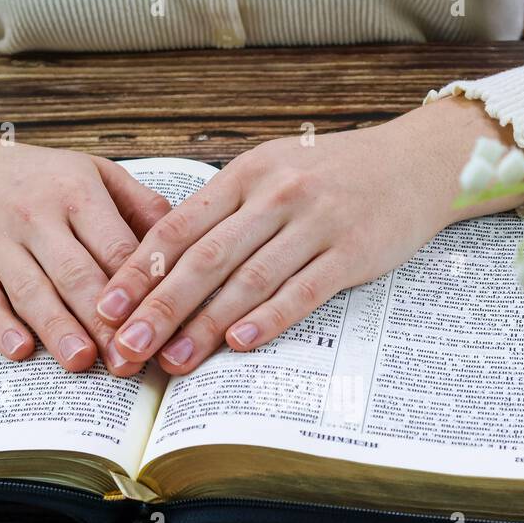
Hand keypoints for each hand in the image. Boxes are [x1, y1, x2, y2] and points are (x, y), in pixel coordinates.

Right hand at [0, 107, 170, 371]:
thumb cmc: (38, 178)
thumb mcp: (93, 172)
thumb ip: (140, 205)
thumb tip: (184, 244)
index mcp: (76, 192)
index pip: (115, 246)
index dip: (139, 288)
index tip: (162, 323)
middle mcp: (35, 216)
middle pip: (77, 274)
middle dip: (105, 321)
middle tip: (129, 361)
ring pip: (32, 290)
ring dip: (58, 328)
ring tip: (83, 361)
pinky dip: (0, 325)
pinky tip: (20, 350)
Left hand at [93, 97, 521, 376]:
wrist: (418, 161)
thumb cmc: (337, 174)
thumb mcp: (273, 172)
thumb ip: (227, 210)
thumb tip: (165, 263)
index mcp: (245, 174)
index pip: (178, 228)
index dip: (138, 272)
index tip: (105, 309)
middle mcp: (275, 194)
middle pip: (204, 259)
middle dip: (158, 309)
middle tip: (126, 350)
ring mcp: (315, 222)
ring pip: (248, 279)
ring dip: (206, 324)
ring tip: (173, 361)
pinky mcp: (353, 250)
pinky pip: (304, 289)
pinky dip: (270, 317)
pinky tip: (240, 344)